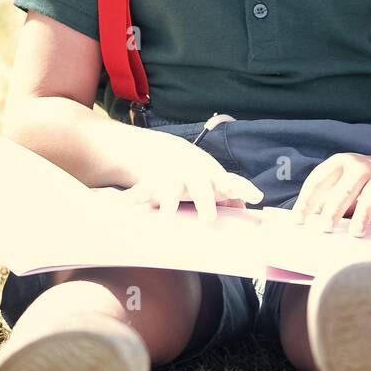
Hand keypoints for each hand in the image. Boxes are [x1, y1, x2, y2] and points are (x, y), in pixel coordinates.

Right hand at [118, 131, 262, 223]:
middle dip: (205, 201)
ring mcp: (169, 178)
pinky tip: (119, 206)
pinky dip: (129, 199)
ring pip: (169, 192)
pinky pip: (137, 193)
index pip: (226, 180)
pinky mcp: (149, 185)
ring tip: (167, 218)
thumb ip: (231, 189)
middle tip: (210, 220)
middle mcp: (190, 174)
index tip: (248, 197)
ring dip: (168, 205)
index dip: (238, 188)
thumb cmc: (195, 171)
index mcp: (209, 173)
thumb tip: (252, 203)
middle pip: (200, 186)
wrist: (163, 150)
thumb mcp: (213, 176)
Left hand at [292, 152, 370, 243]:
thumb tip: (303, 221)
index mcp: (341, 163)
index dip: (307, 200)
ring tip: (356, 233)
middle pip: (346, 189)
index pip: (319, 180)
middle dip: (334, 209)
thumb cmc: (359, 182)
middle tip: (325, 228)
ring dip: (363, 215)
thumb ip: (323, 198)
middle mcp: (362, 168)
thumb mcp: (339, 183)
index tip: (298, 220)